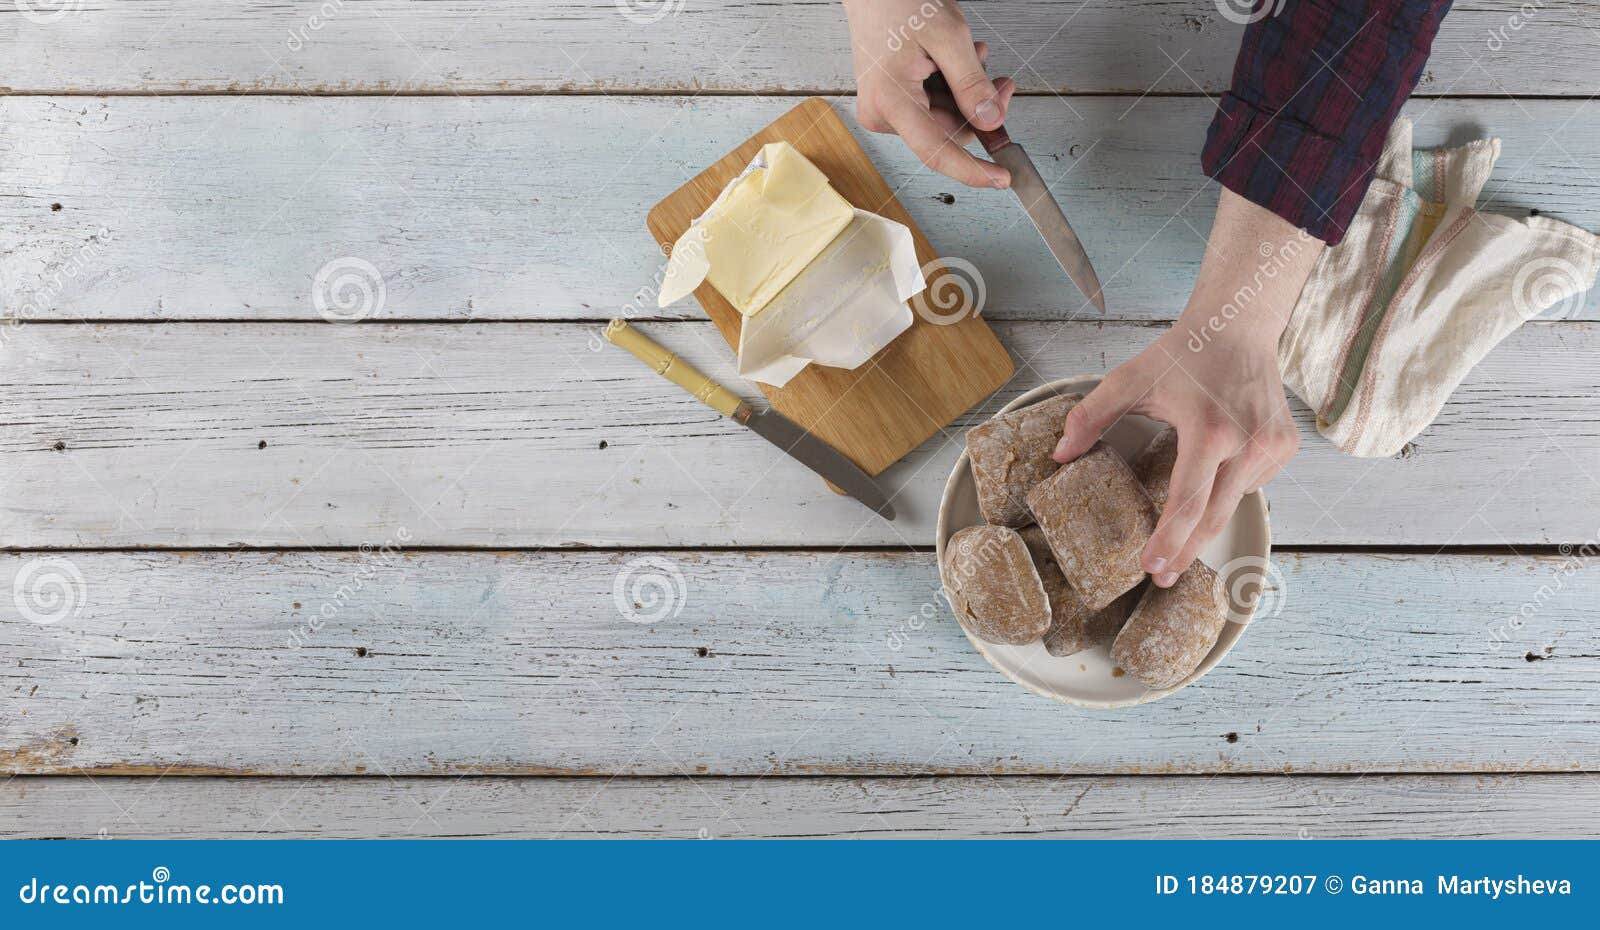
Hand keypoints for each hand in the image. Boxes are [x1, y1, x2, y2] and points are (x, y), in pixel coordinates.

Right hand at [841, 0, 1014, 188]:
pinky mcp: (893, 103)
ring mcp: (886, 110)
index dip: (972, 169)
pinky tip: (955, 62)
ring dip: (967, 93)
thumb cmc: (896, 2)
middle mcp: (883, 114)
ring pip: (945, 120)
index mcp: (890, 101)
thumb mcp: (947, 36)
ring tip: (972, 56)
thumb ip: (971, 82)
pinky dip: (953, 88)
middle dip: (979, 109)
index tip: (1000, 178)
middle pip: (947, 133)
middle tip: (1001, 81)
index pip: (936, 151)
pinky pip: (934, 108)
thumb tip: (991, 120)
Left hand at [1051, 190, 1324, 585]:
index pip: (1186, 503)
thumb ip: (1089, 416)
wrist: (1239, 327)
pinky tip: (1218, 461)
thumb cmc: (1183, 354)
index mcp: (1207, 431)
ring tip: (1184, 505)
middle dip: (1185, 551)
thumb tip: (1059, 456)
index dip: (1168, 542)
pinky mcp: (1286, 447)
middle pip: (1213, 517)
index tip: (1151, 569)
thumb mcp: (1130, 379)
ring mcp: (1272, 447)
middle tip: (1162, 577)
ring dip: (1207, 510)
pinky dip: (1230, 484)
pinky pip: (1251, 484)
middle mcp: (1246, 444)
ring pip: (1232, 501)